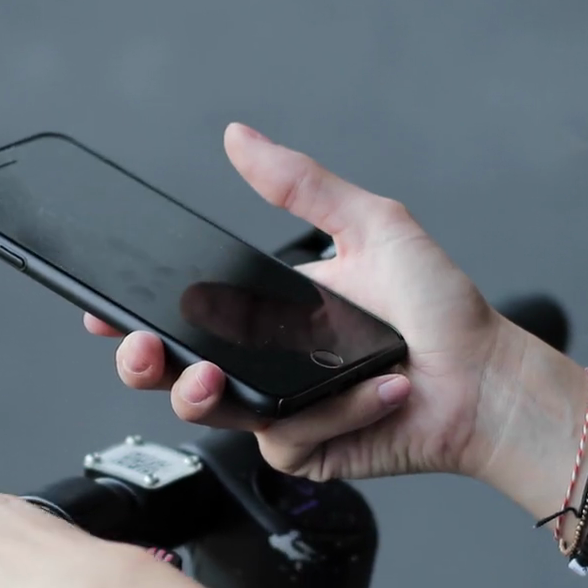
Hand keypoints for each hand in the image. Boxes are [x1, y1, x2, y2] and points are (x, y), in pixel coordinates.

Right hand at [89, 123, 541, 481]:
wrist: (486, 379)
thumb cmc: (439, 309)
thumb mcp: (369, 226)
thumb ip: (300, 184)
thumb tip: (240, 136)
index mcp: (265, 314)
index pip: (181, 312)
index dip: (132, 313)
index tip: (101, 305)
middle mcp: (265, 365)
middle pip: (173, 373)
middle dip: (141, 364)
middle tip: (142, 347)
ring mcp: (281, 412)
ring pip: (212, 414)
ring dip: (207, 395)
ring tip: (214, 375)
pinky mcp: (308, 452)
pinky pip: (288, 438)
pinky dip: (335, 411)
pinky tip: (378, 389)